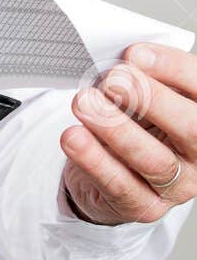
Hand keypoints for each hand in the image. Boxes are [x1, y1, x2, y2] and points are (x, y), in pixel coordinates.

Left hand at [61, 43, 196, 225]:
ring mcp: (178, 184)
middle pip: (190, 127)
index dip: (172, 68)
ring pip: (153, 159)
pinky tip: (74, 137)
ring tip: (85, 104)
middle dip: (151, 99)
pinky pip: (120, 185)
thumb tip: (127, 58)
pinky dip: (94, 160)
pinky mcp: (145, 206)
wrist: (116, 170)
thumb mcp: (146, 93)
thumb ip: (144, 75)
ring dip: (116, 129)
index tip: (134, 53)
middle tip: (114, 80)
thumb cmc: (138, 122)